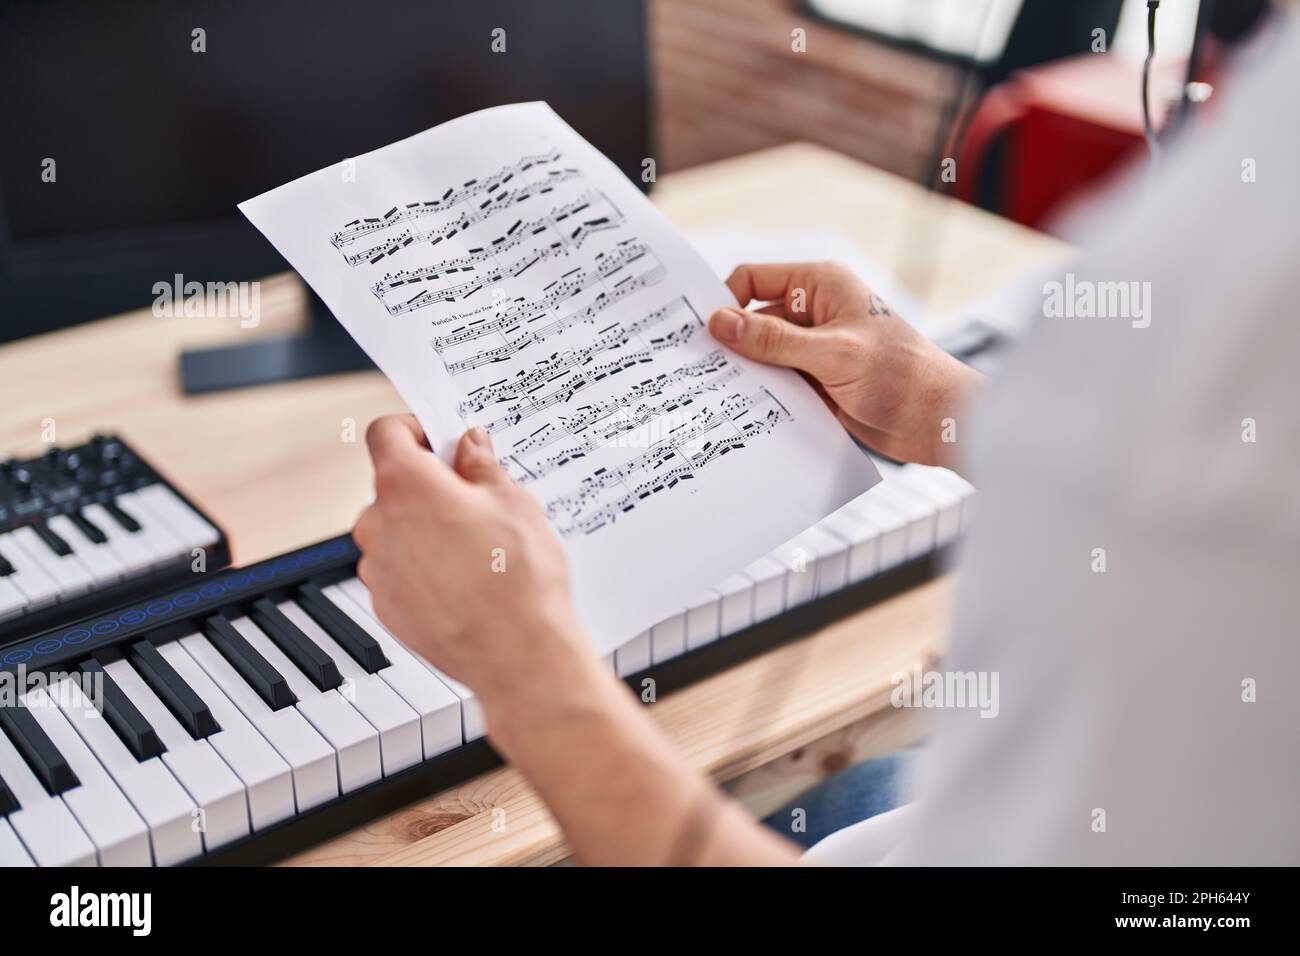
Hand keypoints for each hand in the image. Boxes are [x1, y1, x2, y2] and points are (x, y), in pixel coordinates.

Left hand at [352, 415, 586, 707]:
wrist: (518, 655)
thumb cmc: (518, 579)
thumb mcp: (513, 502)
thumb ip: (481, 467)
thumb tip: (469, 447)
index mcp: (405, 486)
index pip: (385, 433)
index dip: (415, 429)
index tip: (441, 441)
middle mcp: (379, 525)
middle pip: (392, 487)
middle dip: (429, 486)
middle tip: (475, 499)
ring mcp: (379, 570)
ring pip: (396, 531)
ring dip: (426, 529)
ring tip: (477, 549)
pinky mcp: (387, 607)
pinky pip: (401, 571)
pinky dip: (425, 568)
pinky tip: (467, 582)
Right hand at [707, 262, 980, 465]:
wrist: (938, 420)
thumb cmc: (900, 376)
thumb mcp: (830, 354)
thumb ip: (773, 339)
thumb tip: (720, 322)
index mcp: (820, 285)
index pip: (754, 281)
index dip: (726, 302)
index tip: (702, 335)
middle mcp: (815, 312)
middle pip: (754, 321)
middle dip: (733, 345)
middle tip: (700, 372)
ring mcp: (816, 348)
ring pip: (763, 355)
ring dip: (748, 374)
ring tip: (721, 397)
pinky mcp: (818, 380)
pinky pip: (779, 382)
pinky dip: (765, 395)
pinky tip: (747, 413)